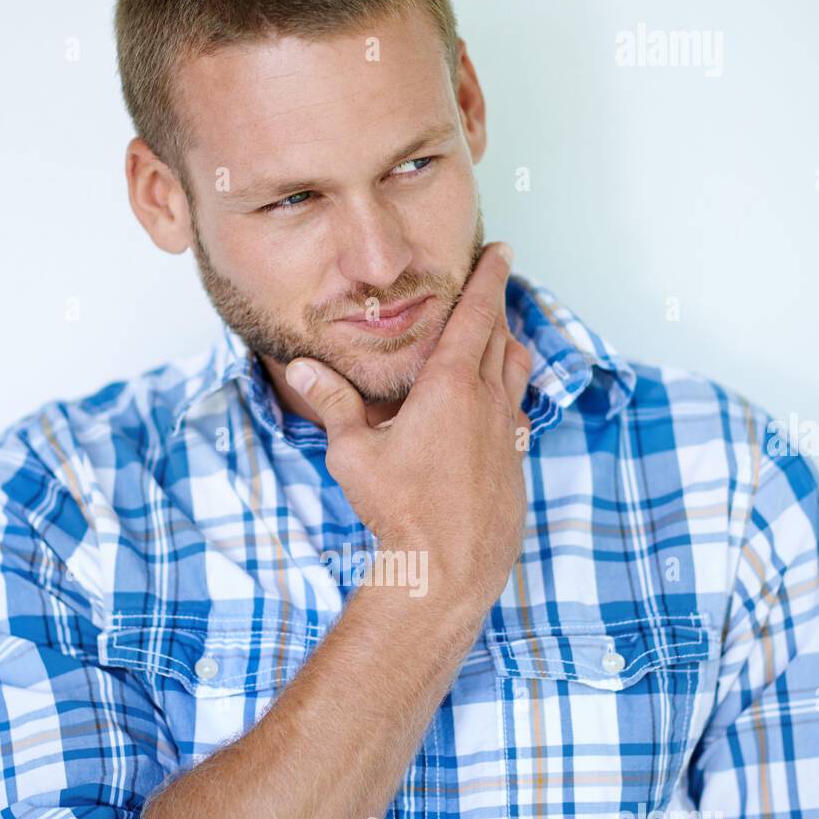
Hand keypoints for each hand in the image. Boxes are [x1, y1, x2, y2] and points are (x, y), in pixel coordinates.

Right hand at [285, 243, 530, 615]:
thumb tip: (302, 369)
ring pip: (516, 373)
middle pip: (501, 336)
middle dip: (497, 305)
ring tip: (499, 337)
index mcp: (451, 386)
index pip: (477, 315)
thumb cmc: (400, 511)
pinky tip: (496, 406)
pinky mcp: (515, 463)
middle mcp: (488, 402)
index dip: (490, 278)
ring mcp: (507, 433)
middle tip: (495, 283)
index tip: (502, 252)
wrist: (449, 567)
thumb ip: (333, 405)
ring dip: (508, 348)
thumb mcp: (353, 454)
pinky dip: (508, 394)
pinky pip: (516, 413)